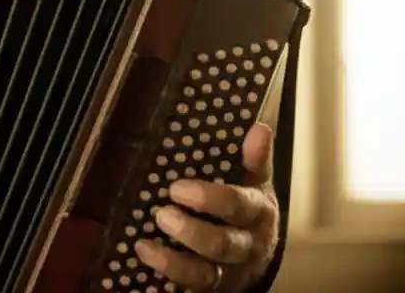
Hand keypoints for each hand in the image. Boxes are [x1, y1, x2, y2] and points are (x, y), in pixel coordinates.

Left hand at [135, 123, 278, 291]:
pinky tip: (146, 262)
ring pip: (205, 274)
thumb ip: (255, 159)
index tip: (177, 188)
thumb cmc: (249, 212)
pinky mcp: (210, 289)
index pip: (239, 206)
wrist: (258, 258)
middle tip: (162, 213)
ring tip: (145, 245)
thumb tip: (259, 128)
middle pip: (222, 245)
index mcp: (258, 214)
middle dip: (191, 231)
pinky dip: (167, 277)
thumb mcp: (256, 184)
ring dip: (173, 262)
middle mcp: (247, 247)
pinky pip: (190, 288)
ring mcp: (229, 273)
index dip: (211, 199)